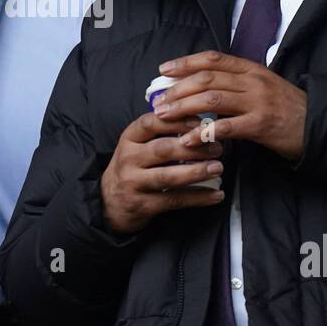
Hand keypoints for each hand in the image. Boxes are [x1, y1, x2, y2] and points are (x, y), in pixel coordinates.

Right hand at [100, 111, 224, 235]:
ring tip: (217, 168)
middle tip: (217, 147)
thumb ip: (160, 134)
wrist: (108, 203)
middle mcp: (128, 159)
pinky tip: (215, 195)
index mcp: (129, 139)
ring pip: (168, 175)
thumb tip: (199, 123)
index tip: (201, 122)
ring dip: (197, 171)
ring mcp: (133, 183)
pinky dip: (198, 198)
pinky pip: (174, 200)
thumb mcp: (137, 147)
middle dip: (194, 147)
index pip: (151, 123)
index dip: (177, 121)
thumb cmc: (132, 169)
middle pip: (163, 149)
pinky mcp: (142, 205)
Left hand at [152, 51, 306, 159]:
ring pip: (212, 98)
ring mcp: (258, 102)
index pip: (214, 59)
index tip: (164, 70)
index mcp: (252, 69)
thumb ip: (237, 83)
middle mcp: (253, 81)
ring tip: (164, 116)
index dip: (186, 62)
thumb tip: (202, 85)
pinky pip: (226, 127)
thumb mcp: (263, 86)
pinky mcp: (261, 125)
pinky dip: (202, 132)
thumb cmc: (287, 108)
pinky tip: (187, 140)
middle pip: (207, 78)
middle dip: (178, 88)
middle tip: (158, 100)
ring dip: (183, 107)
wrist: (318, 126)